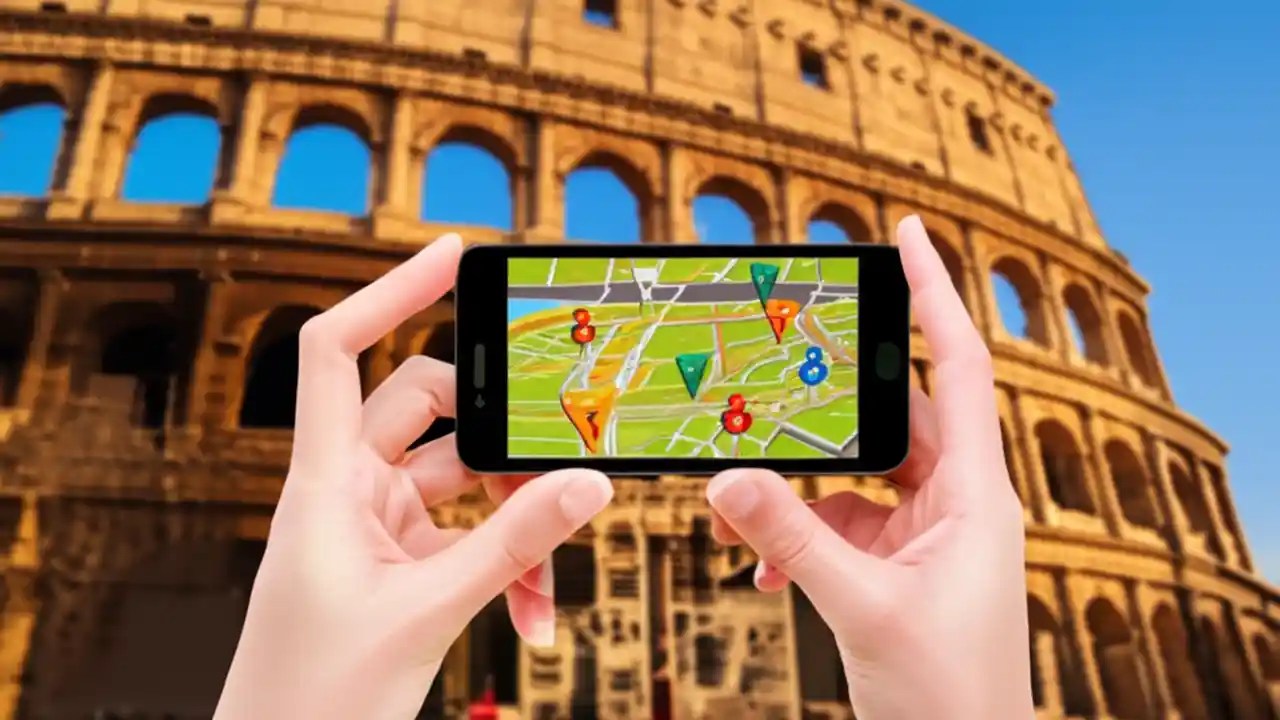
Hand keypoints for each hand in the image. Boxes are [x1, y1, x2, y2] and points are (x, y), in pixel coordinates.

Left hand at [215, 234, 613, 719]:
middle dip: (497, 434)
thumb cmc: (313, 696)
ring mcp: (376, 528)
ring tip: (548, 578)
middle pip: (427, 410)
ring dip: (511, 515)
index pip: (336, 352)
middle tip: (560, 458)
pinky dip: (504, 563)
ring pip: (458, 479)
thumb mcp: (427, 612)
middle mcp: (348, 491)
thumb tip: (586, 484)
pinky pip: (467, 535)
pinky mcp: (401, 564)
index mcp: (323, 483)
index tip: (450, 252)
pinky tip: (532, 615)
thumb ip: (512, 544)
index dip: (388, 291)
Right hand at [706, 216, 1031, 718]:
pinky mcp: (895, 565)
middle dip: (835, 393)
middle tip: (781, 353)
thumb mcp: (863, 609)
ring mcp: (924, 535)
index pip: (961, 367)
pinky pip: (838, 526)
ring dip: (802, 486)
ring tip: (750, 492)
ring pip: (856, 474)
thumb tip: (726, 479)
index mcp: (976, 495)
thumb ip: (792, 541)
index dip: (935, 293)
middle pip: (895, 412)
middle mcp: (955, 503)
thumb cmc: (950, 698)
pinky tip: (763, 572)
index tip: (906, 231)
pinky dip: (797, 537)